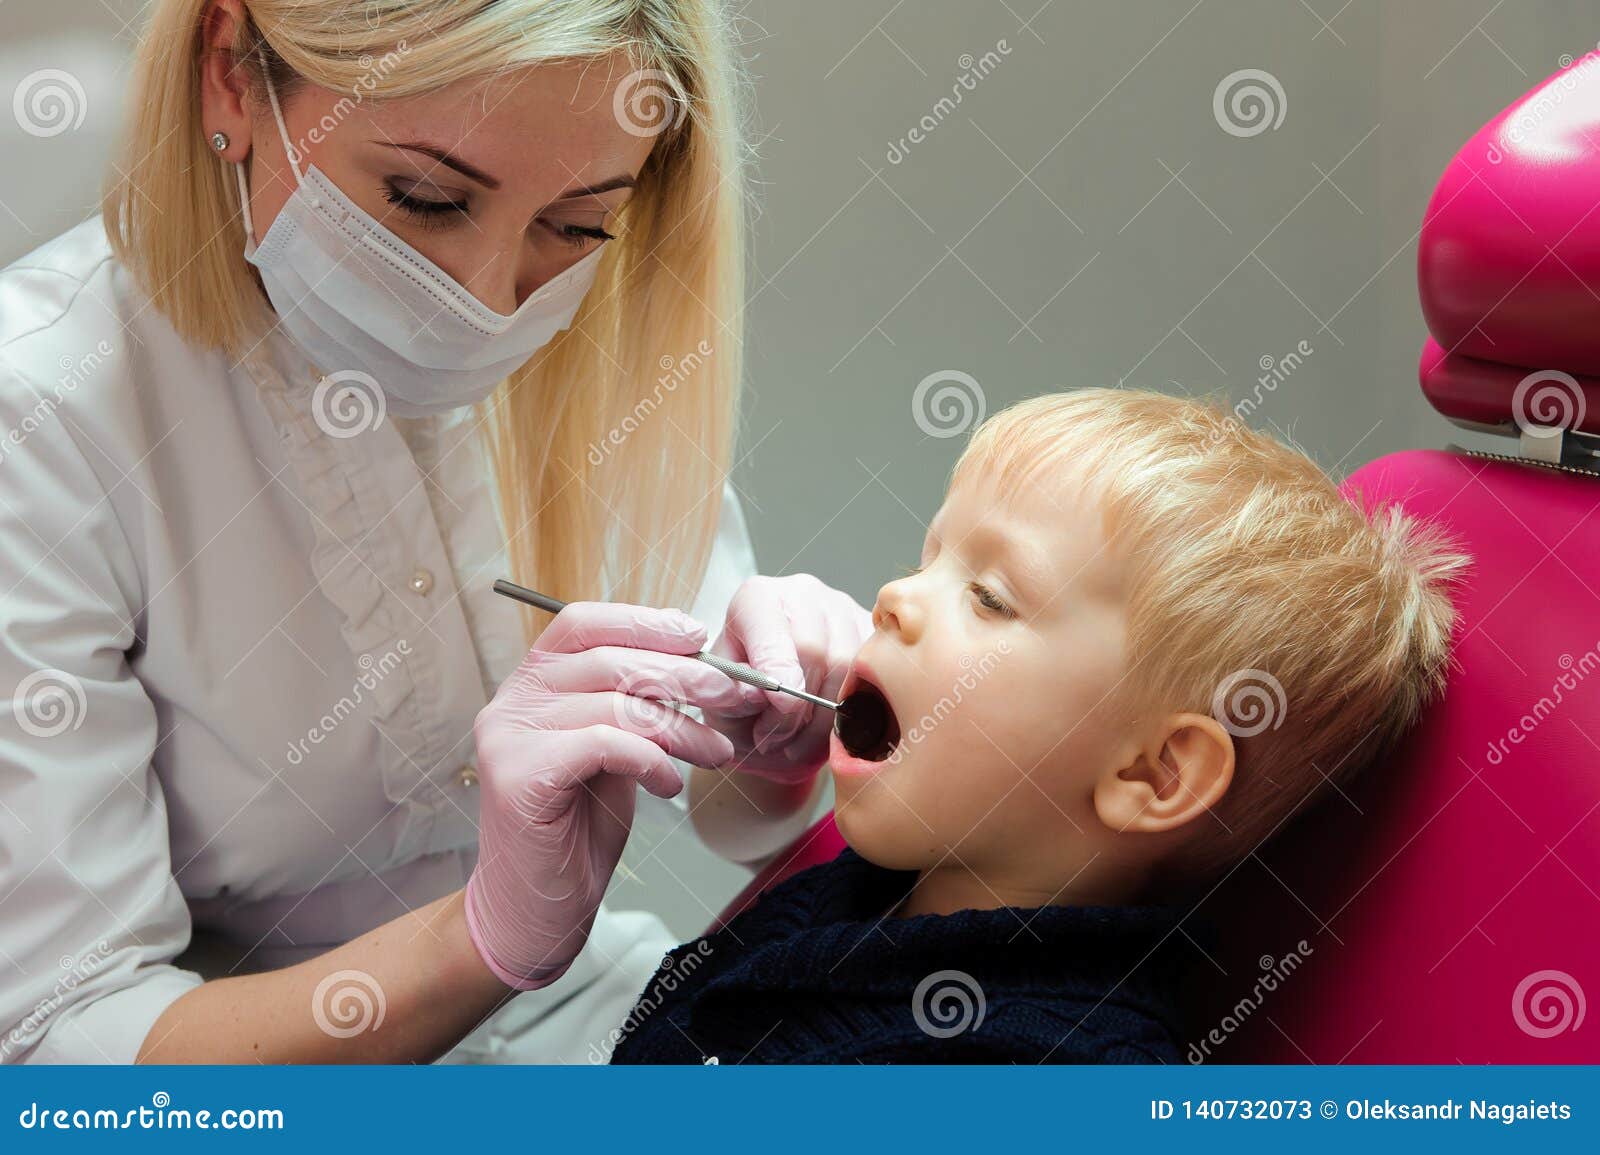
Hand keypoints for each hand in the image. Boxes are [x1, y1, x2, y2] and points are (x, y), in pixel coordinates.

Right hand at [464, 602, 748, 988]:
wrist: (536, 910)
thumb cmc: (577, 830)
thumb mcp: (613, 751)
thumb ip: (634, 704)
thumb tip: (699, 666)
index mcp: (531, 683)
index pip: (582, 622)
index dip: (642, 621)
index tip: (697, 635)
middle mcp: (512, 700)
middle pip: (608, 660)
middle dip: (683, 675)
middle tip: (733, 695)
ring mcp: (509, 736)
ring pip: (614, 703)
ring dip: (680, 727)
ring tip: (716, 753)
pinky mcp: (518, 775)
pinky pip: (603, 744)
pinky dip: (650, 759)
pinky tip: (669, 784)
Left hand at [700, 574, 873, 783]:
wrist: (770, 707)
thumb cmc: (742, 698)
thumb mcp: (722, 699)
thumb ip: (733, 694)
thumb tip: (758, 693)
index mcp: (758, 600)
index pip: (772, 628)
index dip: (777, 665)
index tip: (781, 702)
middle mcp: (804, 595)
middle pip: (813, 650)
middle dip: (794, 709)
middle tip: (772, 739)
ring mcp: (845, 612)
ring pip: (848, 667)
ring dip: (822, 720)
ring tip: (793, 742)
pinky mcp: (874, 636)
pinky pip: (873, 679)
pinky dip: (849, 717)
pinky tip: (825, 734)